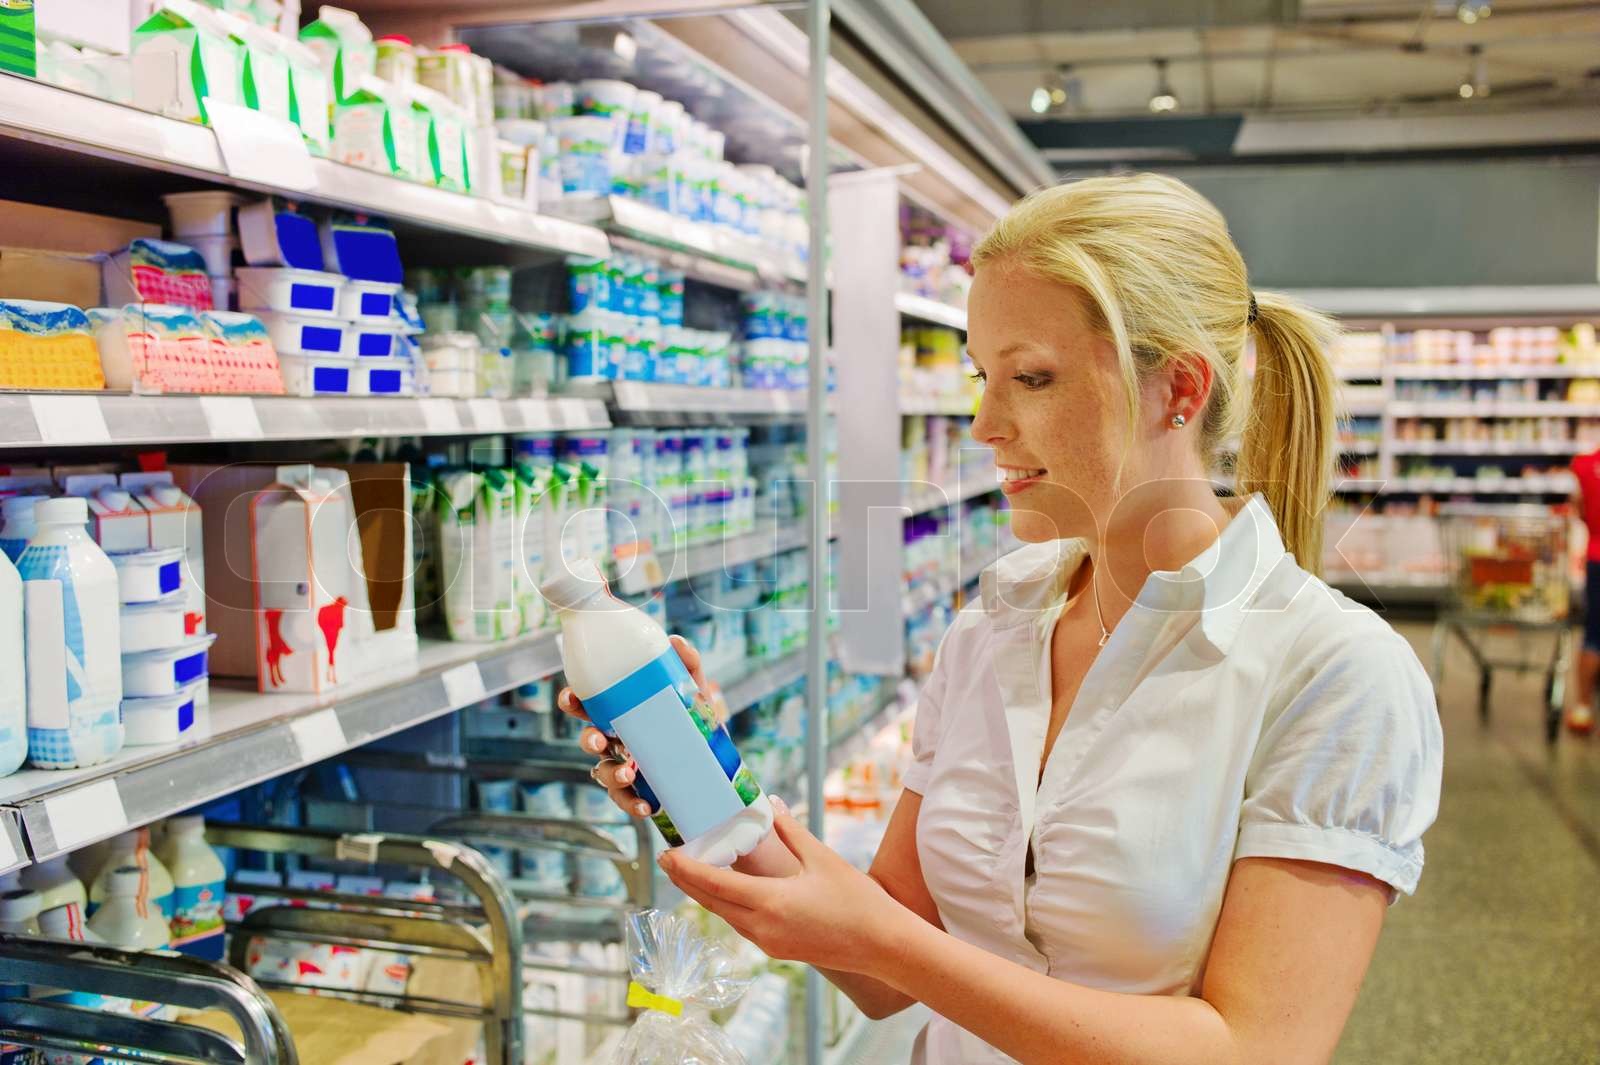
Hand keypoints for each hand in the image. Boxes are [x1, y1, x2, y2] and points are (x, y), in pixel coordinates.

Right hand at [556, 634, 709, 819]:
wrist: (721, 767)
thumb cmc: (698, 724)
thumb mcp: (695, 693)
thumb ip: (687, 665)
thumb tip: (674, 641)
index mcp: (624, 713)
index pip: (589, 705)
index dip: (572, 701)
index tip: (571, 697)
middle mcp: (619, 741)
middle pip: (589, 739)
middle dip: (588, 739)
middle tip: (598, 740)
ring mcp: (627, 767)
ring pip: (603, 773)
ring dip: (611, 774)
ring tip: (630, 773)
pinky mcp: (640, 792)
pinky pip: (625, 801)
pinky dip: (631, 804)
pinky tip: (646, 805)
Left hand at [657, 798, 906, 976]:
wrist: (882, 945)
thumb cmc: (857, 900)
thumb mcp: (822, 858)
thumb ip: (790, 831)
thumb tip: (771, 804)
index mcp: (770, 903)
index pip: (714, 885)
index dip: (687, 868)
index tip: (667, 853)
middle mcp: (762, 927)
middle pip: (711, 902)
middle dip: (686, 880)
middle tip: (668, 858)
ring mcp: (768, 943)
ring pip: (725, 915)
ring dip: (705, 894)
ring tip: (691, 870)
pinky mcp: (777, 950)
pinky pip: (742, 924)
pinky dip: (727, 905)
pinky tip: (727, 891)